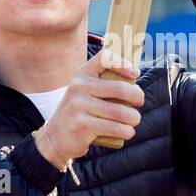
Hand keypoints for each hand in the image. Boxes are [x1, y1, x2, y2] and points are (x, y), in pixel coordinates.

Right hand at [36, 50, 145, 165]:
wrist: (56, 136)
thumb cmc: (80, 111)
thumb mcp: (85, 91)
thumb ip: (104, 82)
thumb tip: (135, 78)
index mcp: (82, 74)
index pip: (105, 58)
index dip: (123, 63)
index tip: (136, 73)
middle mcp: (79, 87)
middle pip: (120, 88)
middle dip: (137, 96)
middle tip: (139, 102)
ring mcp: (79, 106)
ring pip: (120, 112)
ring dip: (134, 118)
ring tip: (134, 120)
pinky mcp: (82, 125)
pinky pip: (114, 127)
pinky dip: (126, 131)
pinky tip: (128, 132)